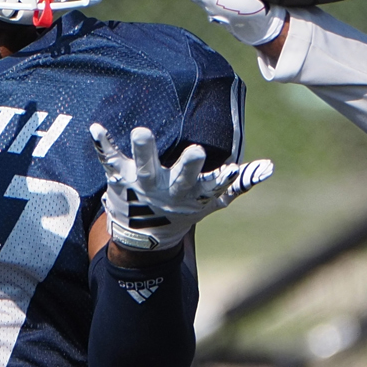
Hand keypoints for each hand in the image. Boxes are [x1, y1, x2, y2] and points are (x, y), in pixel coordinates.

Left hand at [91, 124, 273, 253]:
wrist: (144, 237)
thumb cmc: (183, 208)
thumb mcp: (212, 201)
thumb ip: (239, 183)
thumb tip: (270, 167)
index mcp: (193, 192)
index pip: (214, 184)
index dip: (228, 178)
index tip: (240, 168)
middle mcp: (169, 188)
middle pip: (181, 176)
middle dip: (188, 165)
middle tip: (196, 150)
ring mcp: (143, 183)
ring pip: (145, 166)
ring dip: (144, 150)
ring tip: (142, 131)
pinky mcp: (120, 177)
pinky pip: (110, 160)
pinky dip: (103, 145)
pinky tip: (96, 128)